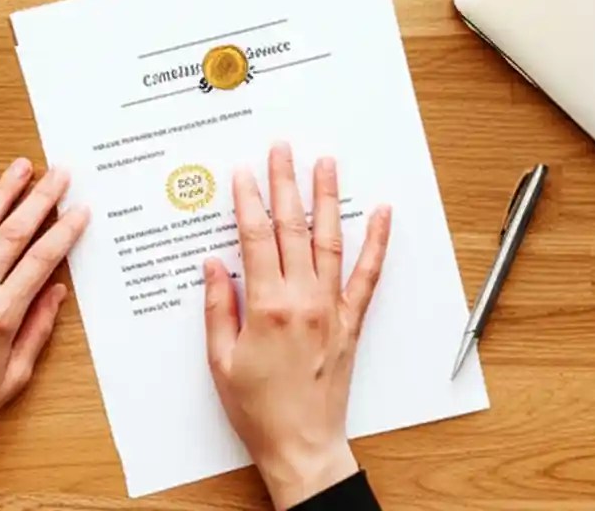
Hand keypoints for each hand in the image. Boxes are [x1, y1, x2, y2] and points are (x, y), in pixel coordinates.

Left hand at [0, 158, 89, 488]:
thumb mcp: (15, 376)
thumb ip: (38, 329)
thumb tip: (57, 291)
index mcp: (1, 317)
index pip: (41, 261)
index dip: (64, 232)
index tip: (80, 210)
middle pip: (13, 234)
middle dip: (40, 199)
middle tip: (59, 174)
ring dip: (1, 194)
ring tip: (21, 168)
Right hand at [203, 143, 391, 509]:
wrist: (301, 445)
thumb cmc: (258, 409)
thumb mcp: (220, 359)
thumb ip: (217, 308)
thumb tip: (213, 266)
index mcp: (266, 307)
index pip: (255, 238)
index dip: (248, 201)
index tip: (243, 174)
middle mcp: (303, 300)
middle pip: (292, 228)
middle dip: (285, 184)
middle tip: (281, 150)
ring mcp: (331, 308)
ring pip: (329, 240)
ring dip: (327, 199)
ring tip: (325, 164)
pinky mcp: (351, 322)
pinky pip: (368, 275)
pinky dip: (377, 242)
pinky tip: (381, 215)